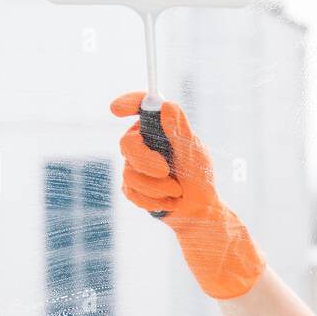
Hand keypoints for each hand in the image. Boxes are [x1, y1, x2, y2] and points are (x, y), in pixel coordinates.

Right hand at [110, 92, 263, 299]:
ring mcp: (133, 165)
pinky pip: (131, 191)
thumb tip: (166, 106)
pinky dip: (153, 199)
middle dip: (146, 161)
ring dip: (157, 186)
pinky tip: (167, 201)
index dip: (127, 103)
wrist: (198, 212)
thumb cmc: (200, 178)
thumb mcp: (194, 153)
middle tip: (166, 171)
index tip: (116, 109)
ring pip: (130, 172)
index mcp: (159, 128)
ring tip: (176, 191)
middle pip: (127, 143)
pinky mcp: (131, 186)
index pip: (140, 107)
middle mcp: (143, 142)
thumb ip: (180, 131)